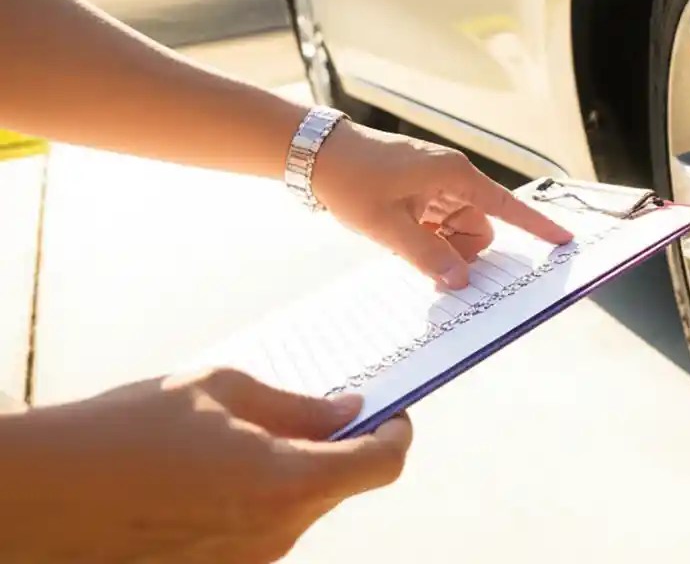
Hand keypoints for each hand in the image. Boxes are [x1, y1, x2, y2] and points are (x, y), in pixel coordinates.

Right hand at [0, 368, 411, 562]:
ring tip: (243, 437)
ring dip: (294, 472)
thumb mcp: (221, 391)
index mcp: (289, 482)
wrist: (43, 496)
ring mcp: (249, 562)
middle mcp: (278, 534)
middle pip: (339, 486)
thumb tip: (349, 409)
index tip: (393, 413)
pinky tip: (214, 474)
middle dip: (338, 447)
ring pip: (300, 508)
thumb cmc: (128, 432)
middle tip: (315, 408)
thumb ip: (299, 405)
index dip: (396, 433)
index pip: (381, 464)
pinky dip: (259, 499)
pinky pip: (262, 530)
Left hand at [311, 121, 571, 287]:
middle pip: (480, 228)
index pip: (508, 206)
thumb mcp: (387, 226)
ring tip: (402, 239)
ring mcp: (437, 183)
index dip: (537, 226)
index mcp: (455, 176)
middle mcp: (453, 177)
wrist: (317, 154)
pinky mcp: (422, 190)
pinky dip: (428, 236)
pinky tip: (400, 234)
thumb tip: (460, 281)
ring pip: (459, 229)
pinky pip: (440, 222)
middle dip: (461, 250)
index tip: (564, 241)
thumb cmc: (353, 181)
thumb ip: (427, 256)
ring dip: (440, 244)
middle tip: (422, 255)